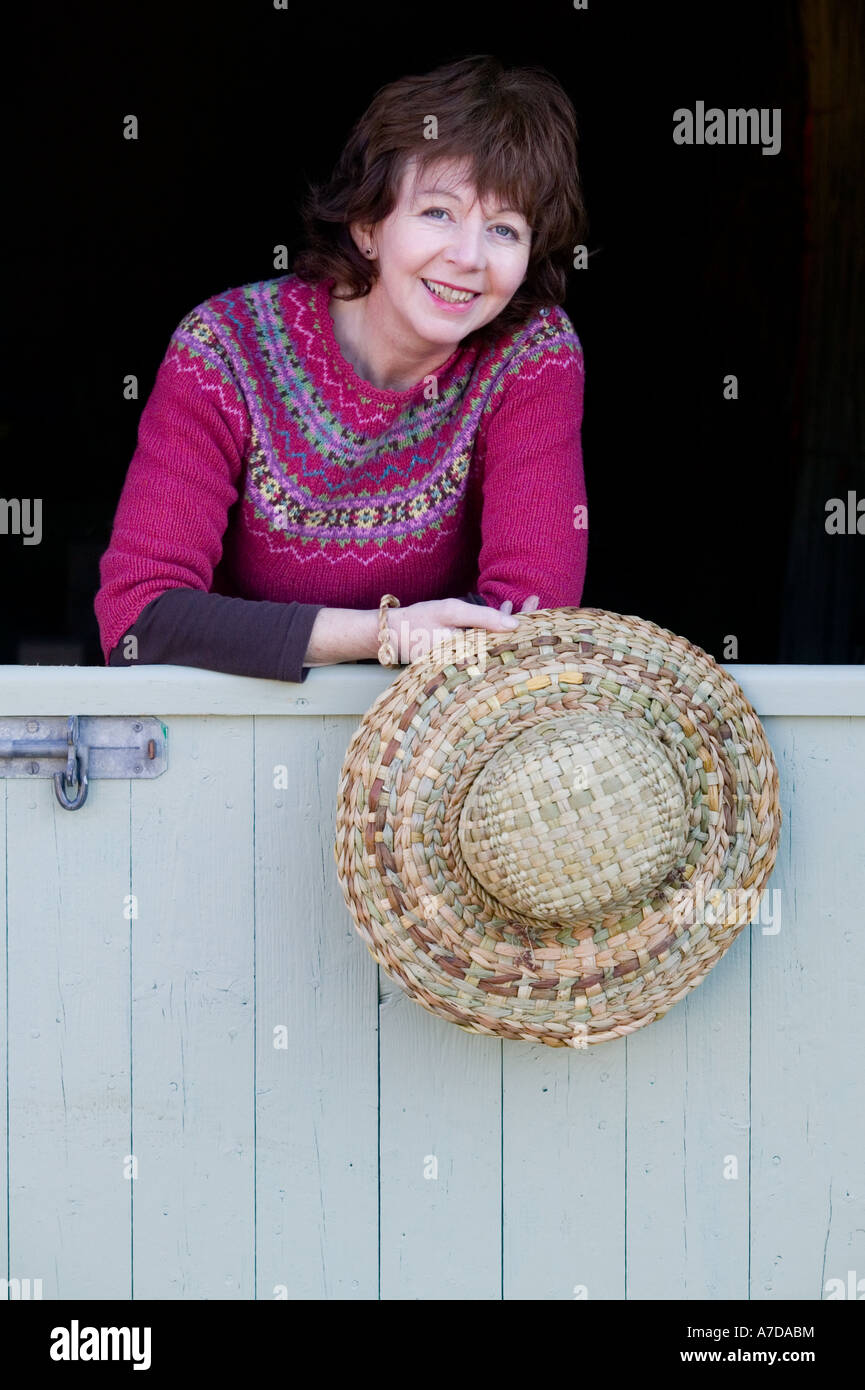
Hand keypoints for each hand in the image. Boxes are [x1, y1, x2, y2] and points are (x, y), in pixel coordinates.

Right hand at [382, 595, 539, 663]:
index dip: (525, 621)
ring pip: (495, 640)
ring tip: (522, 603)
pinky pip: (484, 641)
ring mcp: (468, 659)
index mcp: (473, 654)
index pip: (507, 639)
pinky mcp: (462, 655)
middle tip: (536, 600)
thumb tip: (514, 625)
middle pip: (504, 641)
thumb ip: (481, 618)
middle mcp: (473, 662)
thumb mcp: (450, 612)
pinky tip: (502, 613)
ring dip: (507, 621)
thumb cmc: (419, 621)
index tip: (537, 604)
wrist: (391, 634)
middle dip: (521, 620)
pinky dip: (493, 627)